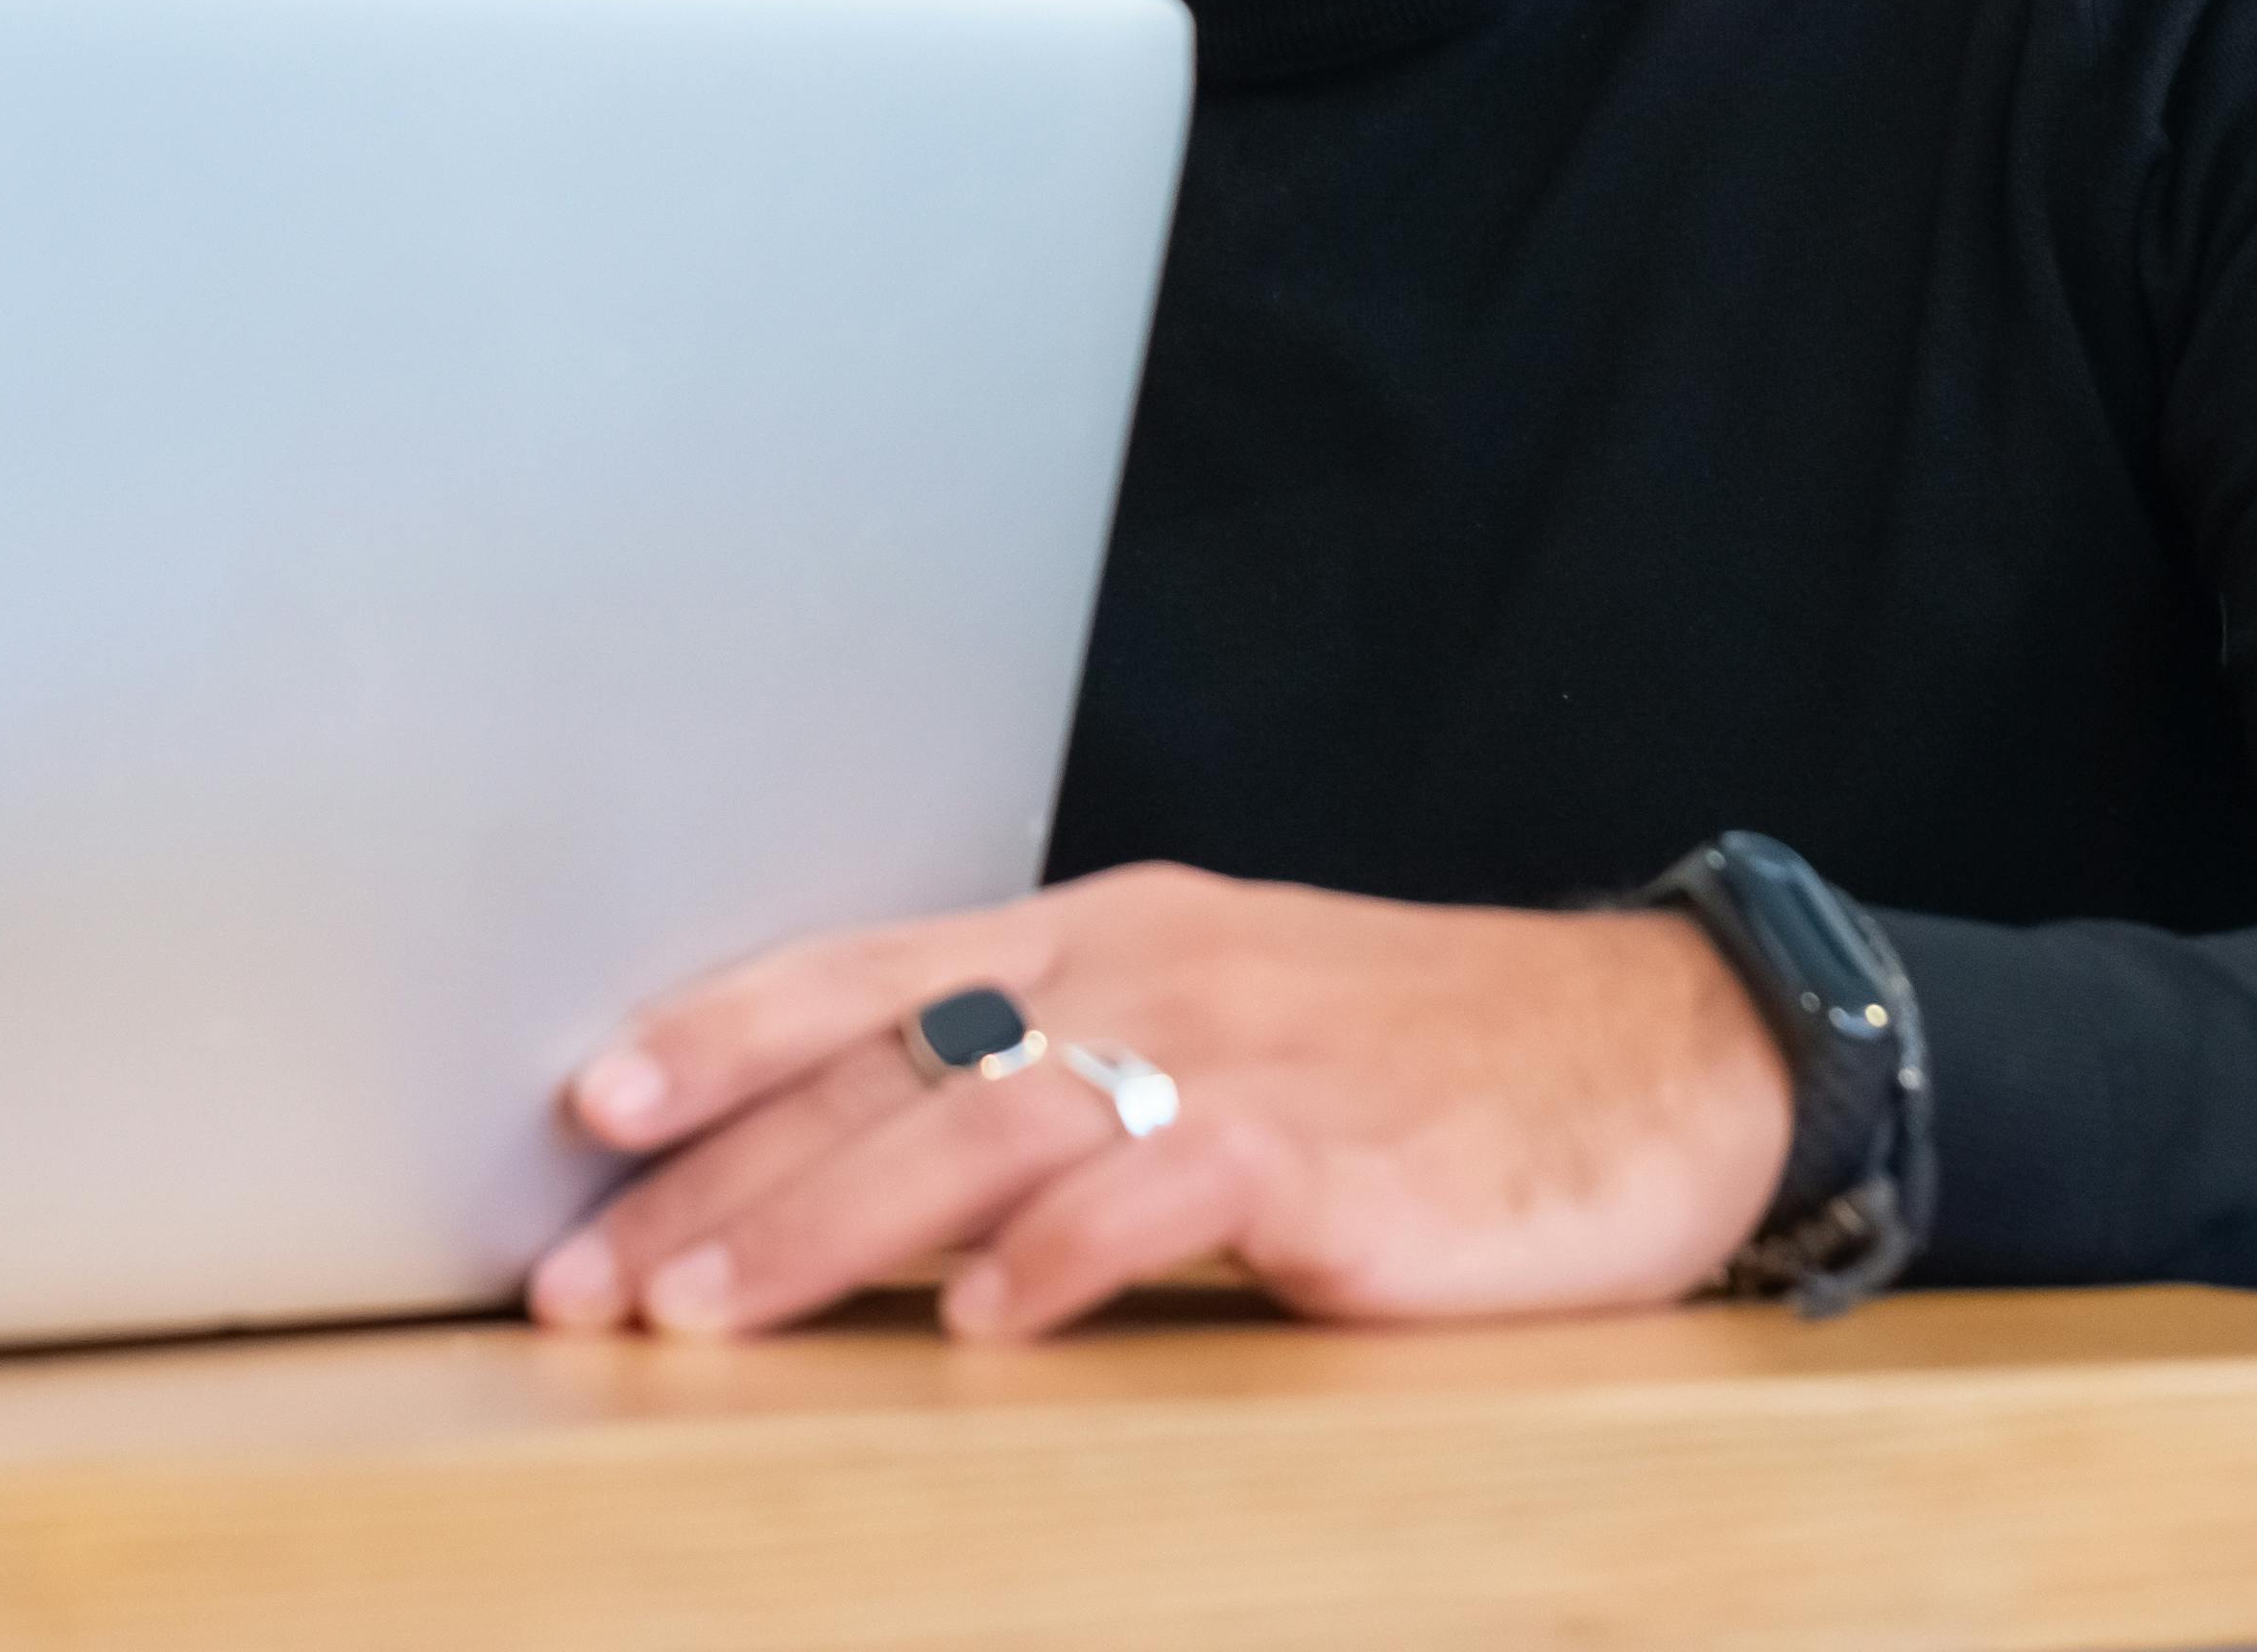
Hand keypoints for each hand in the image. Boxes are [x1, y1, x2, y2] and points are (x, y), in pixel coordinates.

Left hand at [525, 861, 1792, 1342]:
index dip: (723, 1033)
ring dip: (826, 1222)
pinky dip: (1063, 1252)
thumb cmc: (1434, 1066)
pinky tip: (979, 1319)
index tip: (586, 1107)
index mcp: (1113, 936)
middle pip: (893, 1063)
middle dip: (721, 1172)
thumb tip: (888, 1163)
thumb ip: (1069, 1071)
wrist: (1670, 1053)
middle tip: (588, 1274)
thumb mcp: (1225, 1027)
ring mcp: (1239, 1056)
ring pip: (985, 1122)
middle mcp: (1151, 974)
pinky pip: (1168, 1191)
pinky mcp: (1332, 1157)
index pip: (873, 969)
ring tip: (705, 1310)